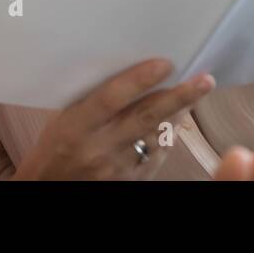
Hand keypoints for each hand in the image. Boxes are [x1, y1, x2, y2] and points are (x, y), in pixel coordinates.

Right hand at [13, 59, 214, 179]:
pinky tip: (177, 119)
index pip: (111, 98)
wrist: (49, 189)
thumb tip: (130, 72)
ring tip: (197, 91)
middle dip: (179, 96)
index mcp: (76, 127)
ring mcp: (117, 168)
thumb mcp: (62, 118)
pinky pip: (157, 155)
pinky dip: (169, 135)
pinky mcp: (130, 182)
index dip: (139, 80)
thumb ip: (92, 99)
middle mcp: (99, 148)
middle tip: (204, 80)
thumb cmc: (54, 148)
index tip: (165, 63)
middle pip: (146, 117)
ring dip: (180, 113)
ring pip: (158, 136)